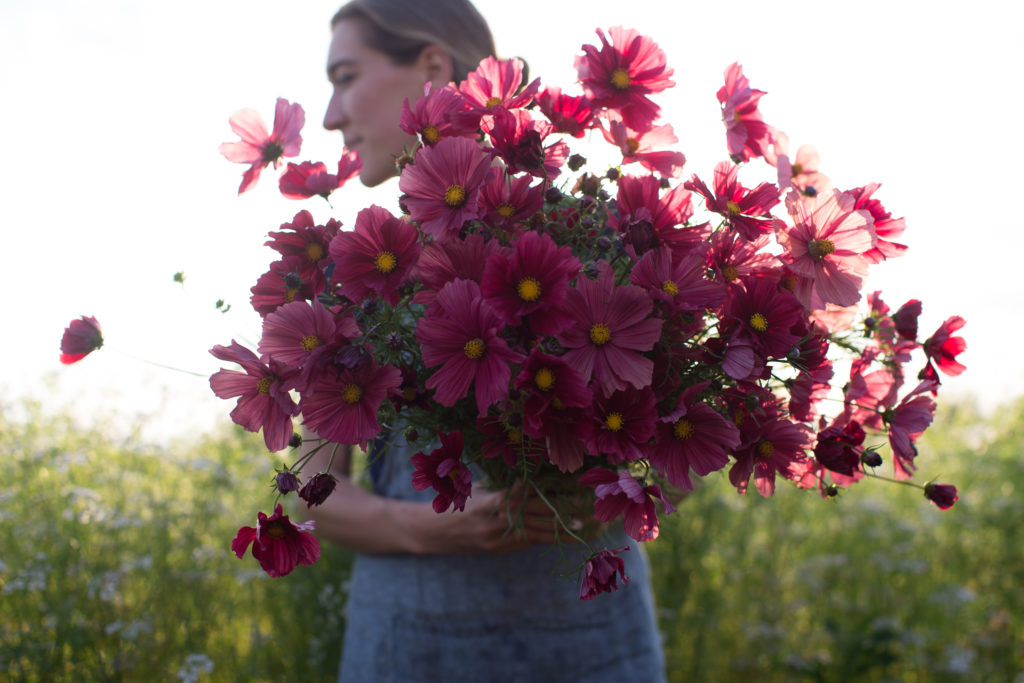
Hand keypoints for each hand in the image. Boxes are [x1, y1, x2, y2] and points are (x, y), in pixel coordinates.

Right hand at [403, 483, 566, 554]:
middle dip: (561, 512)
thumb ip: (503, 485)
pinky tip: (560, 535)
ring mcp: (497, 539)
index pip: (527, 495)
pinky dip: (544, 537)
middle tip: (585, 508)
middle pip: (535, 515)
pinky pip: (526, 541)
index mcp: (491, 502)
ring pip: (535, 532)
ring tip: (581, 528)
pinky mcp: (498, 549)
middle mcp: (496, 522)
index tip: (570, 487)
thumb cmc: (454, 501)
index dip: (549, 492)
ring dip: (559, 530)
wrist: (432, 531)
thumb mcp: (476, 487)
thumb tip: (531, 476)